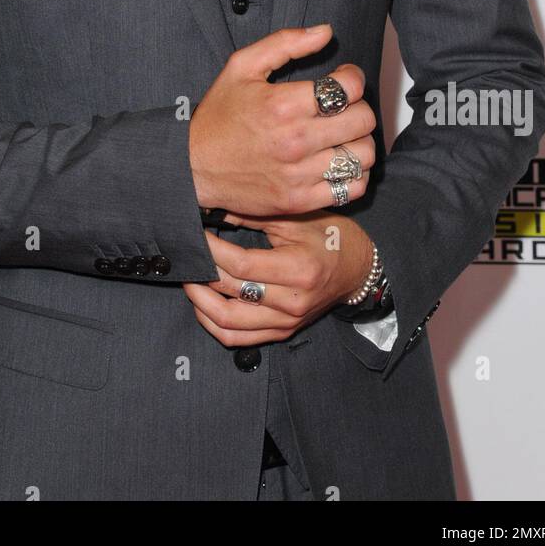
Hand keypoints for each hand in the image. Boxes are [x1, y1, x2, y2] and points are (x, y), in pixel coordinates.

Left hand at [183, 213, 374, 345]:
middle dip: (202, 272)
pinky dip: (213, 323)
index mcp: (299, 270)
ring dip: (200, 302)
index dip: (212, 250)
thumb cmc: (330, 238)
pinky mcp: (281, 332)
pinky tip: (201, 303)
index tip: (196, 234)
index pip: (241, 265)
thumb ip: (253, 214)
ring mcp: (286, 322)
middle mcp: (292, 302)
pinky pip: (236, 339)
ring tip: (188, 278)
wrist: (357, 270)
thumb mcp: (296, 219)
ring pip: (228, 324)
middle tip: (186, 254)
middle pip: (231, 293)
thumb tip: (214, 206)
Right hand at [189, 24, 375, 216]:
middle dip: (359, 106)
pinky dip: (354, 173)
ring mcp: (299, 174)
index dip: (353, 78)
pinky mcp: (300, 200)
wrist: (192, 167)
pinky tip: (339, 161)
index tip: (345, 79)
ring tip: (344, 134)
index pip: (349, 88)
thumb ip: (285, 43)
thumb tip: (326, 31)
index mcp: (282, 105)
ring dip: (360, 141)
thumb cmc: (218, 117)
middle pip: (363, 120)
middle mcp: (295, 141)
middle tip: (345, 106)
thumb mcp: (242, 67)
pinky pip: (351, 188)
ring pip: (363, 155)